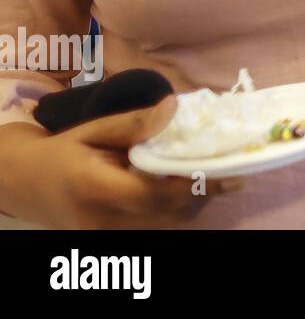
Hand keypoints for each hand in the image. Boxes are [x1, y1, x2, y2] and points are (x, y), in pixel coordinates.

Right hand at [0, 96, 240, 228]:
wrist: (28, 185)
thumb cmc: (64, 152)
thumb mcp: (94, 130)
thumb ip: (136, 124)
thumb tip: (176, 107)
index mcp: (94, 189)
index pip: (156, 193)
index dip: (196, 182)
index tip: (227, 165)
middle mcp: (103, 221)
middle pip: (170, 213)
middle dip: (204, 190)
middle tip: (232, 164)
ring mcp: (109, 236)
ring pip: (169, 224)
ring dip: (196, 200)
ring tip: (217, 172)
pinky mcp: (116, 241)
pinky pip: (159, 226)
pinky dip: (180, 208)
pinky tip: (190, 185)